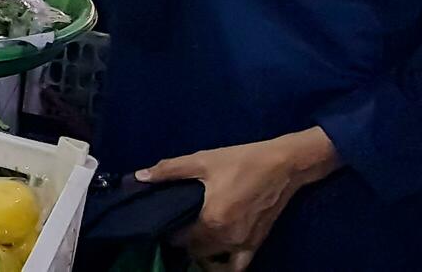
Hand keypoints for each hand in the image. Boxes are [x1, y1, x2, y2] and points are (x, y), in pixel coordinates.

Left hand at [140, 127, 339, 269]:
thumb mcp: (202, 161)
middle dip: (183, 244)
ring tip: (193, 240)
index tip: (162, 222)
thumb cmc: (241, 161)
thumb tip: (139, 176)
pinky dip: (224, 265)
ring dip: (201, 256)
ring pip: (214, 262)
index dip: (167, 233)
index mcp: (211, 221)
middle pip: (195, 253)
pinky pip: (237, 266)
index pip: (179, 240)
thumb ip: (168, 171)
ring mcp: (243, 244)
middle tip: (176, 228)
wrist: (283, 166)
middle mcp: (227, 238)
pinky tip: (216, 253)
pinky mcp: (256, 244)